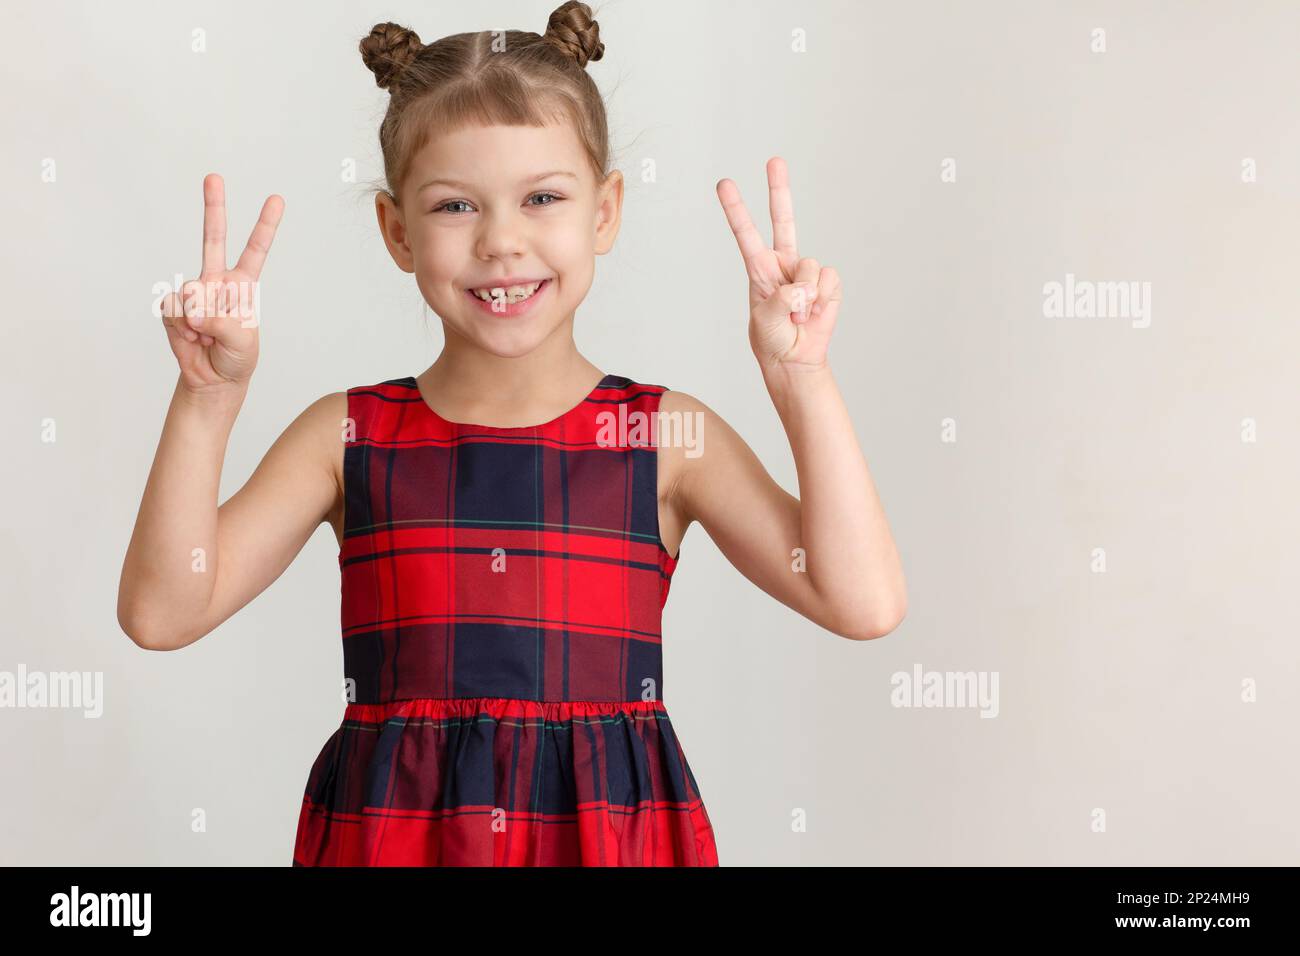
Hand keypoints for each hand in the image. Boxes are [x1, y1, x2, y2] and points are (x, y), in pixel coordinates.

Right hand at [159, 173, 283, 394]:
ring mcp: (194, 291)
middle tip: (213, 177)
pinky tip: (191, 336)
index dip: (265, 226)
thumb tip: (194, 308)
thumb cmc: (236, 357)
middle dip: (213, 207)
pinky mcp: (174, 305)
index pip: (255, 250)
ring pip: (192, 291)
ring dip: (199, 321)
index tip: (276, 199)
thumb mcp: (243, 342)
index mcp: (243, 285)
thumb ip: (222, 321)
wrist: (212, 378)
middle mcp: (218, 281)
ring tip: (207, 335)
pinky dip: (182, 326)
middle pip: (213, 238)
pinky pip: (174, 307)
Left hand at [716, 157, 840, 373]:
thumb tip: (804, 285)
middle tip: (774, 160)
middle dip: (779, 189)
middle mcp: (783, 264)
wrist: (796, 359)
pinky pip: (829, 279)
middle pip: (783, 220)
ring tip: (798, 316)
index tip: (724, 183)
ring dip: (805, 295)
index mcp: (760, 269)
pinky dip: (822, 299)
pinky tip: (814, 313)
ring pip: (809, 265)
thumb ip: (781, 298)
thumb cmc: (773, 340)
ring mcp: (806, 272)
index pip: (746, 234)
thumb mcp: (764, 320)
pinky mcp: (828, 284)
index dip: (736, 209)